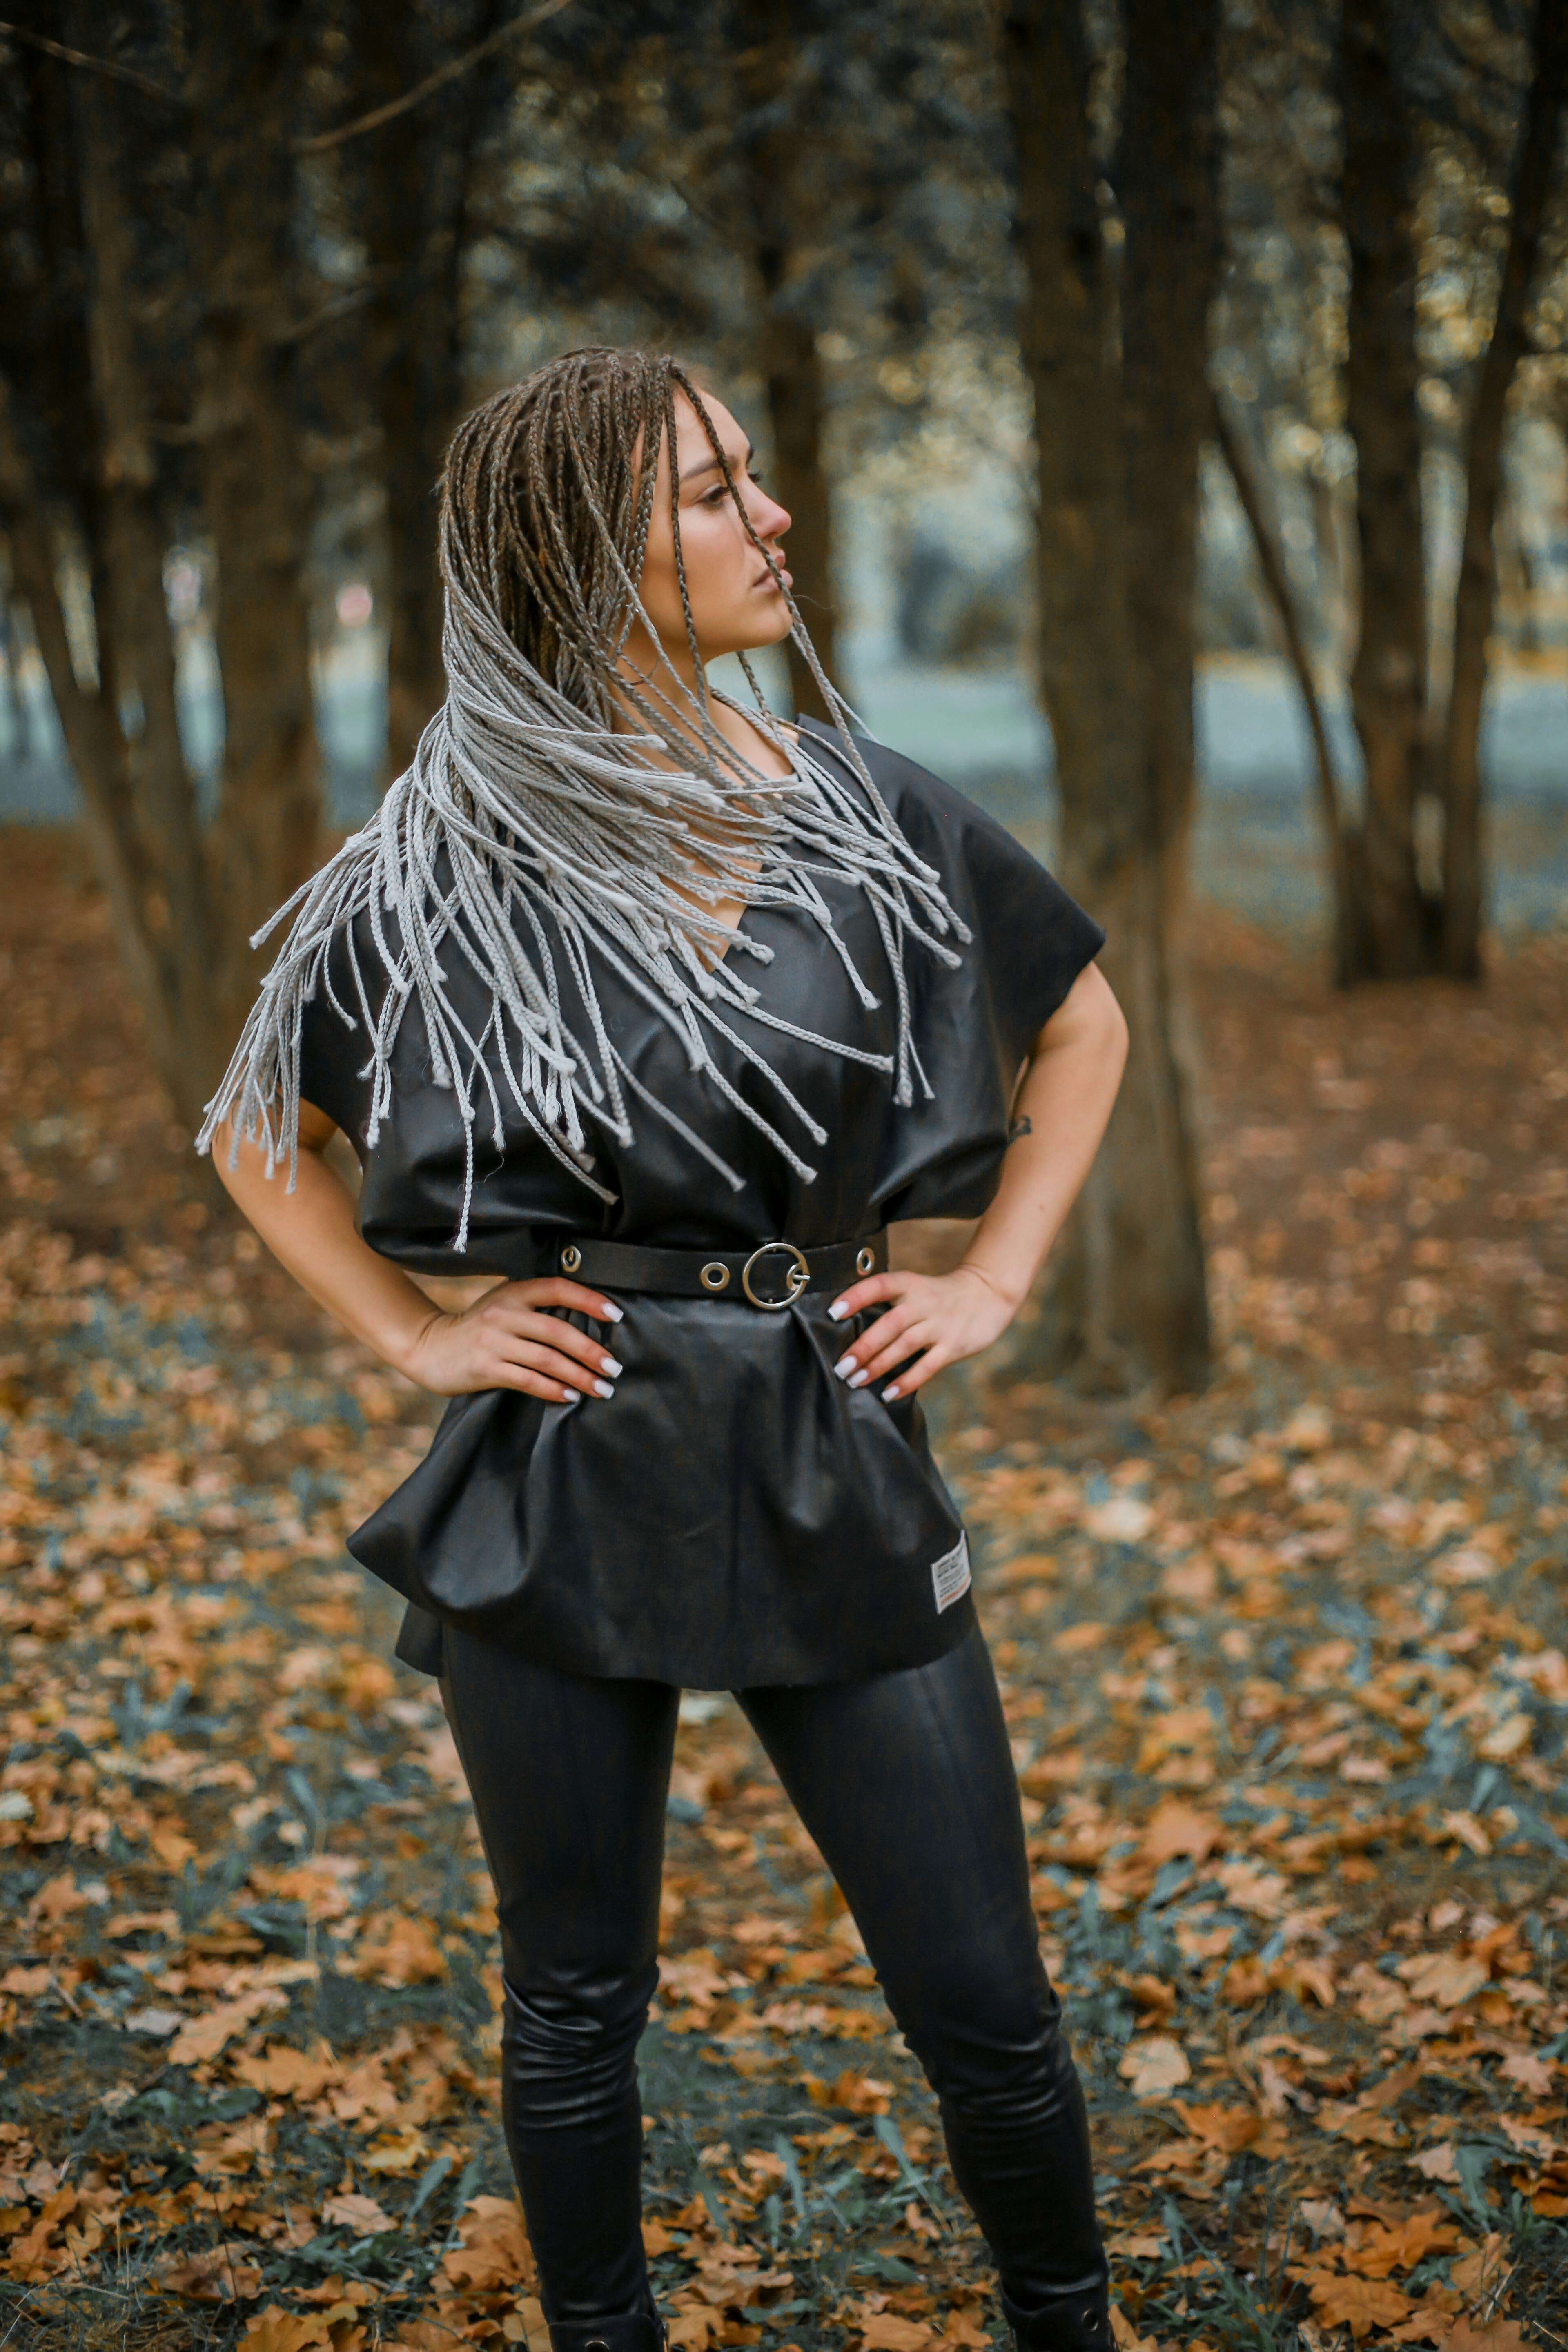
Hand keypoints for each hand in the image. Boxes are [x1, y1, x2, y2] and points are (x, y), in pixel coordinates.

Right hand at [400, 1277, 623, 1401]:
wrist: (429, 1347)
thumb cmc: (477, 1327)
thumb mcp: (502, 1305)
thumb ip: (535, 1306)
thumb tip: (585, 1318)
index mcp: (513, 1292)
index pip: (558, 1288)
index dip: (589, 1299)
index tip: (616, 1315)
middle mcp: (504, 1314)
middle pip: (557, 1331)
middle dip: (591, 1351)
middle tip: (614, 1367)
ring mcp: (493, 1341)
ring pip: (546, 1359)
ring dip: (579, 1376)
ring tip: (602, 1388)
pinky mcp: (484, 1368)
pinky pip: (527, 1380)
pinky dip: (553, 1390)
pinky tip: (570, 1396)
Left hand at [825, 1264, 1018, 1400]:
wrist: (986, 1294)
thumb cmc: (938, 1295)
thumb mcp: (914, 1288)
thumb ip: (887, 1302)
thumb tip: (847, 1326)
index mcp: (909, 1284)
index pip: (880, 1286)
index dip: (856, 1297)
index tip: (833, 1313)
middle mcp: (924, 1303)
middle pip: (890, 1324)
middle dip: (864, 1347)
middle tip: (841, 1367)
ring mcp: (940, 1325)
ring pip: (905, 1345)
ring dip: (879, 1366)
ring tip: (855, 1381)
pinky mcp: (954, 1345)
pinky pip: (928, 1366)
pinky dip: (908, 1381)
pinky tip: (888, 1393)